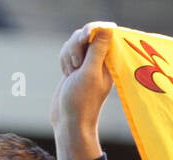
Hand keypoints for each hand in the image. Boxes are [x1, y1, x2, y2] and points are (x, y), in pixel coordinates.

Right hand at [51, 21, 116, 159]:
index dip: (89, 32)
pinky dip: (64, 60)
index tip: (84, 40)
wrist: (69, 119)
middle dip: (75, 46)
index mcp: (109, 62)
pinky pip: (67, 52)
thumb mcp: (89, 72)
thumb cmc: (82, 100)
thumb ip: (98, 50)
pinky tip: (66, 73)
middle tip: (76, 66)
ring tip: (71, 73)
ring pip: (73, 43)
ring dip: (68, 55)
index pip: (101, 33)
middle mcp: (100, 61)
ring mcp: (88, 63)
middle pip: (84, 35)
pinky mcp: (76, 67)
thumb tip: (109, 28)